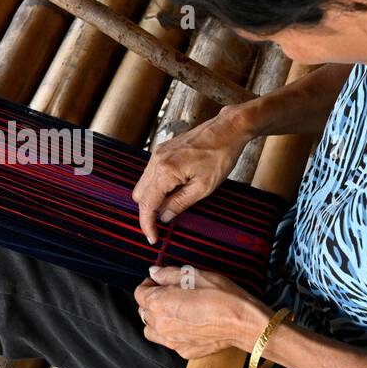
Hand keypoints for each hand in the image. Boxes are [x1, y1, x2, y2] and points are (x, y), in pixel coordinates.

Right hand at [133, 106, 255, 243]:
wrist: (226, 129)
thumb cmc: (219, 156)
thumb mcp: (203, 187)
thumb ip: (180, 203)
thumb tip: (164, 217)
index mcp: (165, 171)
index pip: (148, 205)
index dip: (147, 224)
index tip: (153, 238)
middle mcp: (156, 161)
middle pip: (140, 196)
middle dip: (149, 212)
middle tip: (164, 222)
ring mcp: (157, 154)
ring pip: (143, 185)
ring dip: (153, 198)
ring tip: (173, 204)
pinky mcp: (162, 151)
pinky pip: (151, 174)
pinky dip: (157, 186)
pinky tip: (175, 189)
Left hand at [133, 266, 269, 359]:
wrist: (243, 323)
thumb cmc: (221, 296)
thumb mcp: (195, 275)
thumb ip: (169, 274)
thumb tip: (153, 272)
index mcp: (159, 303)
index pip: (139, 293)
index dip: (149, 284)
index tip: (160, 281)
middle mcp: (160, 324)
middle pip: (144, 311)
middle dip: (153, 301)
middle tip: (171, 294)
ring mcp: (171, 341)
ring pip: (151, 330)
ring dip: (157, 319)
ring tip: (175, 311)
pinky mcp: (183, 351)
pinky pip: (168, 341)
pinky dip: (172, 333)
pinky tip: (188, 325)